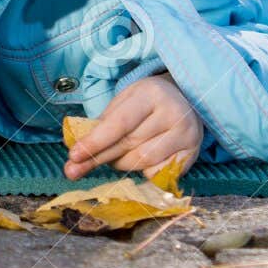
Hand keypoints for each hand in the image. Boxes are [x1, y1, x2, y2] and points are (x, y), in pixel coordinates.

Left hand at [63, 71, 203, 180]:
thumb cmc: (147, 103)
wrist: (186, 100)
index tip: (73, 156)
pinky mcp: (193, 154)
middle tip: (74, 169)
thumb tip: (75, 155)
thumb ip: (101, 125)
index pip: (119, 123)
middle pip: (129, 144)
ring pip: (142, 161)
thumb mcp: (124, 102)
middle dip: (99, 157)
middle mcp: (174, 113)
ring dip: (121, 164)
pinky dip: (143, 171)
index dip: (95, 142)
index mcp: (151, 93)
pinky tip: (140, 161)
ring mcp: (188, 134)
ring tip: (114, 157)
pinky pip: (158, 173)